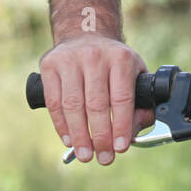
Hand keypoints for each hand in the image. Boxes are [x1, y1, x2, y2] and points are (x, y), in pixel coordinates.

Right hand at [38, 35, 154, 163]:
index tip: (121, 148)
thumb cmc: (112, 61)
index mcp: (120, 58)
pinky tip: (69, 139)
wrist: (85, 32)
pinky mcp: (50, 65)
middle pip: (97, 104)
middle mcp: (95, 57)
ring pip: (73, 105)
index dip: (121, 125)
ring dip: (79, 135)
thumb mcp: (134, 72)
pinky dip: (61, 125)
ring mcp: (70, 60)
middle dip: (101, 136)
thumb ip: (140, 102)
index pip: (122, 98)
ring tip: (85, 155)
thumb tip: (135, 132)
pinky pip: (54, 102)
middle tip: (104, 158)